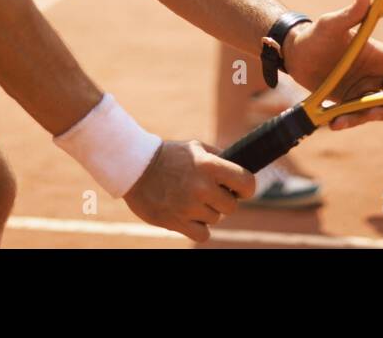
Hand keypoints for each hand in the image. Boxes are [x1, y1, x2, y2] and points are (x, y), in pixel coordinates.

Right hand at [124, 139, 254, 241]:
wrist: (135, 168)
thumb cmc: (169, 156)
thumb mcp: (196, 147)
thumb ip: (219, 158)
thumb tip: (241, 170)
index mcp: (210, 165)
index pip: (247, 183)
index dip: (246, 188)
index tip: (240, 190)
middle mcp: (202, 187)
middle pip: (231, 206)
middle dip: (223, 201)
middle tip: (209, 194)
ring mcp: (190, 206)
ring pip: (215, 220)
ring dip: (206, 212)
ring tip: (190, 199)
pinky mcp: (177, 222)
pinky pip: (202, 234)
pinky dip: (198, 228)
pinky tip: (189, 216)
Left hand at [281, 0, 382, 130]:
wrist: (295, 54)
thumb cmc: (316, 34)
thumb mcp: (331, 24)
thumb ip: (350, 14)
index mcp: (379, 55)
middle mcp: (375, 73)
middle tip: (371, 114)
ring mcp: (363, 89)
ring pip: (377, 109)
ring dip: (365, 118)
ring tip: (342, 121)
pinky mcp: (349, 101)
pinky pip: (357, 116)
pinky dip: (350, 122)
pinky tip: (335, 124)